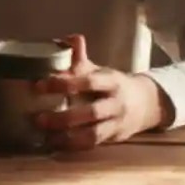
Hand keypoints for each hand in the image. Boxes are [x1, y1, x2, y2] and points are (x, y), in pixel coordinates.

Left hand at [33, 34, 172, 150]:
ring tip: (45, 136)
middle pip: (91, 112)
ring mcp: (116, 123)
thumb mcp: (100, 70)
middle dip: (64, 117)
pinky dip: (74, 146)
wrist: (147, 103)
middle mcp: (116, 104)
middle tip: (38, 118)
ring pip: (93, 134)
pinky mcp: (113, 138)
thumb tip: (69, 38)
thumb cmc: (114, 85)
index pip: (88, 82)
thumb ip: (81, 58)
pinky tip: (56, 144)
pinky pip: (93, 145)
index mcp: (111, 82)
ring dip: (67, 137)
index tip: (39, 85)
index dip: (63, 83)